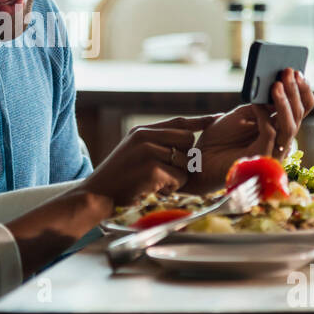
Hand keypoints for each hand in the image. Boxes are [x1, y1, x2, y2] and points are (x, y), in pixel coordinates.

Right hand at [81, 114, 216, 205]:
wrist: (96, 195)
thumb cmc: (117, 178)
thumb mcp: (133, 152)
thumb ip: (155, 143)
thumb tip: (186, 142)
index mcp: (141, 131)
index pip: (179, 122)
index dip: (200, 121)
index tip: (217, 118)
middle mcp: (145, 137)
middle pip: (188, 141)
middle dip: (184, 159)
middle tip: (166, 173)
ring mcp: (148, 152)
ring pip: (185, 162)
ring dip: (176, 178)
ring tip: (155, 183)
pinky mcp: (152, 169)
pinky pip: (179, 179)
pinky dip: (170, 188)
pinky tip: (153, 190)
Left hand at [184, 69, 313, 193]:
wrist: (200, 159)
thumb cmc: (219, 137)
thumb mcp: (241, 115)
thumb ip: (259, 104)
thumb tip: (277, 87)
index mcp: (278, 128)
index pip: (300, 109)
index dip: (302, 91)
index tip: (297, 72)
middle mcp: (280, 140)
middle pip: (298, 116)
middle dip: (295, 91)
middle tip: (289, 72)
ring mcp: (273, 150)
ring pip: (289, 126)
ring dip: (284, 103)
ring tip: (275, 84)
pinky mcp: (261, 157)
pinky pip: (269, 134)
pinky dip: (263, 116)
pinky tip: (256, 103)